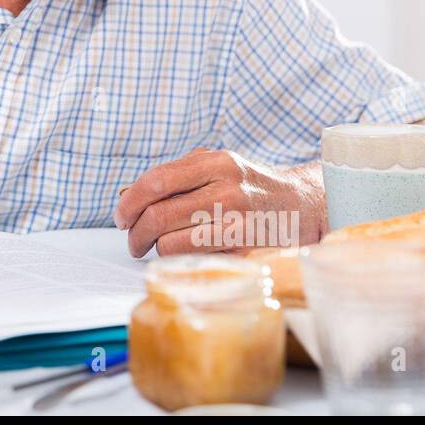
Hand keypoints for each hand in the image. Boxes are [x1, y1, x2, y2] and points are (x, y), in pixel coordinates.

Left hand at [112, 149, 324, 257]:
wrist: (303, 206)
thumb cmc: (251, 187)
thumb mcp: (218, 166)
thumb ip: (177, 175)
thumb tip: (127, 193)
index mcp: (217, 163)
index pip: (156, 181)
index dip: (129, 202)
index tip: (121, 216)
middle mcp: (227, 191)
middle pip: (158, 215)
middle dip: (135, 232)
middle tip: (132, 239)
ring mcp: (237, 223)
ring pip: (171, 243)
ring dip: (154, 249)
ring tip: (153, 247)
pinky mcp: (244, 252)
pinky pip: (193, 260)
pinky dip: (178, 260)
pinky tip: (180, 254)